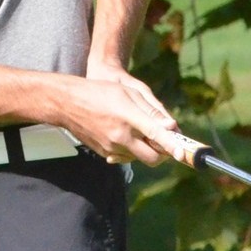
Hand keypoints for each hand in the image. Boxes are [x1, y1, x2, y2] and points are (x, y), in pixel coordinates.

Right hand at [59, 70, 182, 166]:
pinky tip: (124, 134)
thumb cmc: (101, 92)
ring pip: (139, 158)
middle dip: (164, 153)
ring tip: (137, 130)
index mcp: (128, 118)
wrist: (68, 103)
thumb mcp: (129, 93)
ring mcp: (111, 148)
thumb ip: (152, 111)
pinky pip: (126, 157)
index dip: (172, 146)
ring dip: (146, 149)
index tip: (183, 154)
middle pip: (152, 157)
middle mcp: (120, 137)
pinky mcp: (104, 153)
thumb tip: (172, 126)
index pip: (156, 135)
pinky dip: (131, 149)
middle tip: (167, 142)